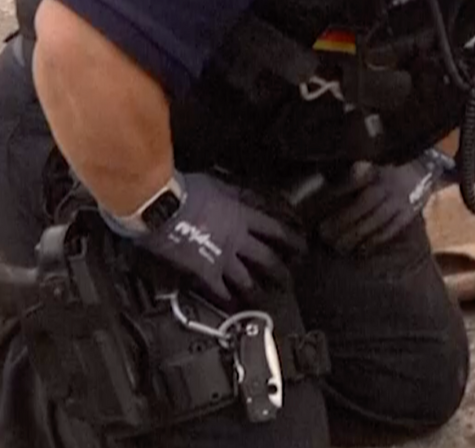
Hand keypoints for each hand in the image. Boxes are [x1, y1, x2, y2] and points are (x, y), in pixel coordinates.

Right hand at [123, 171, 306, 307]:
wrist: (159, 207)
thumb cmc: (183, 191)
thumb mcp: (215, 184)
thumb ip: (233, 193)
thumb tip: (244, 195)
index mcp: (241, 216)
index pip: (274, 229)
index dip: (290, 239)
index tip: (300, 246)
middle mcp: (236, 239)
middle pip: (266, 258)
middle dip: (280, 271)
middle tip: (289, 280)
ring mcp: (221, 258)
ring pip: (246, 279)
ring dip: (257, 290)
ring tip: (266, 299)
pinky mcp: (203, 272)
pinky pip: (218, 290)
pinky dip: (226, 299)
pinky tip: (232, 305)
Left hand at [319, 149, 452, 254]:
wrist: (425, 167)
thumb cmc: (391, 166)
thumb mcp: (374, 160)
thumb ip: (354, 169)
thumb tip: (324, 178)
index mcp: (378, 167)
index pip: (354, 178)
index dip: (335, 192)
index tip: (317, 203)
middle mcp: (390, 183)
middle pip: (363, 203)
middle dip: (342, 220)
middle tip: (323, 233)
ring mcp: (401, 199)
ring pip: (376, 220)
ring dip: (355, 235)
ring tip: (337, 246)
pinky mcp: (409, 213)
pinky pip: (391, 229)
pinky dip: (375, 240)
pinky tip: (361, 249)